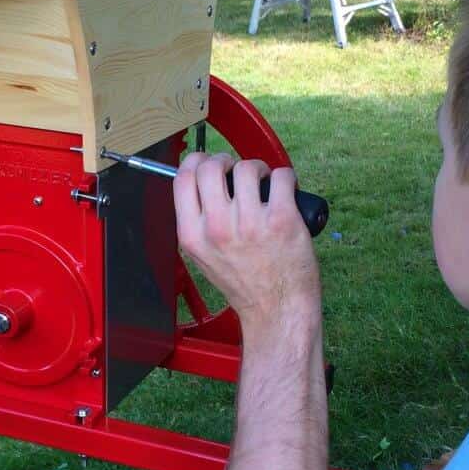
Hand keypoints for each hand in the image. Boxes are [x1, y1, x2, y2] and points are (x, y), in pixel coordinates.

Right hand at [174, 152, 320, 334]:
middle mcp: (218, 228)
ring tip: (265, 183)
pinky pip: (282, 176)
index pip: (183, 179)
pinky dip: (286, 178)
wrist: (276, 309)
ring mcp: (250, 223)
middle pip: (211, 166)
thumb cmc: (244, 284)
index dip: (196, 161)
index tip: (207, 162)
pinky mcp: (282, 220)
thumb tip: (198, 183)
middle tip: (238, 172)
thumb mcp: (202, 257)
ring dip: (258, 168)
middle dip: (226, 160)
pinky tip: (286, 191)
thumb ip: (195, 222)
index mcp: (193, 235)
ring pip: (247, 167)